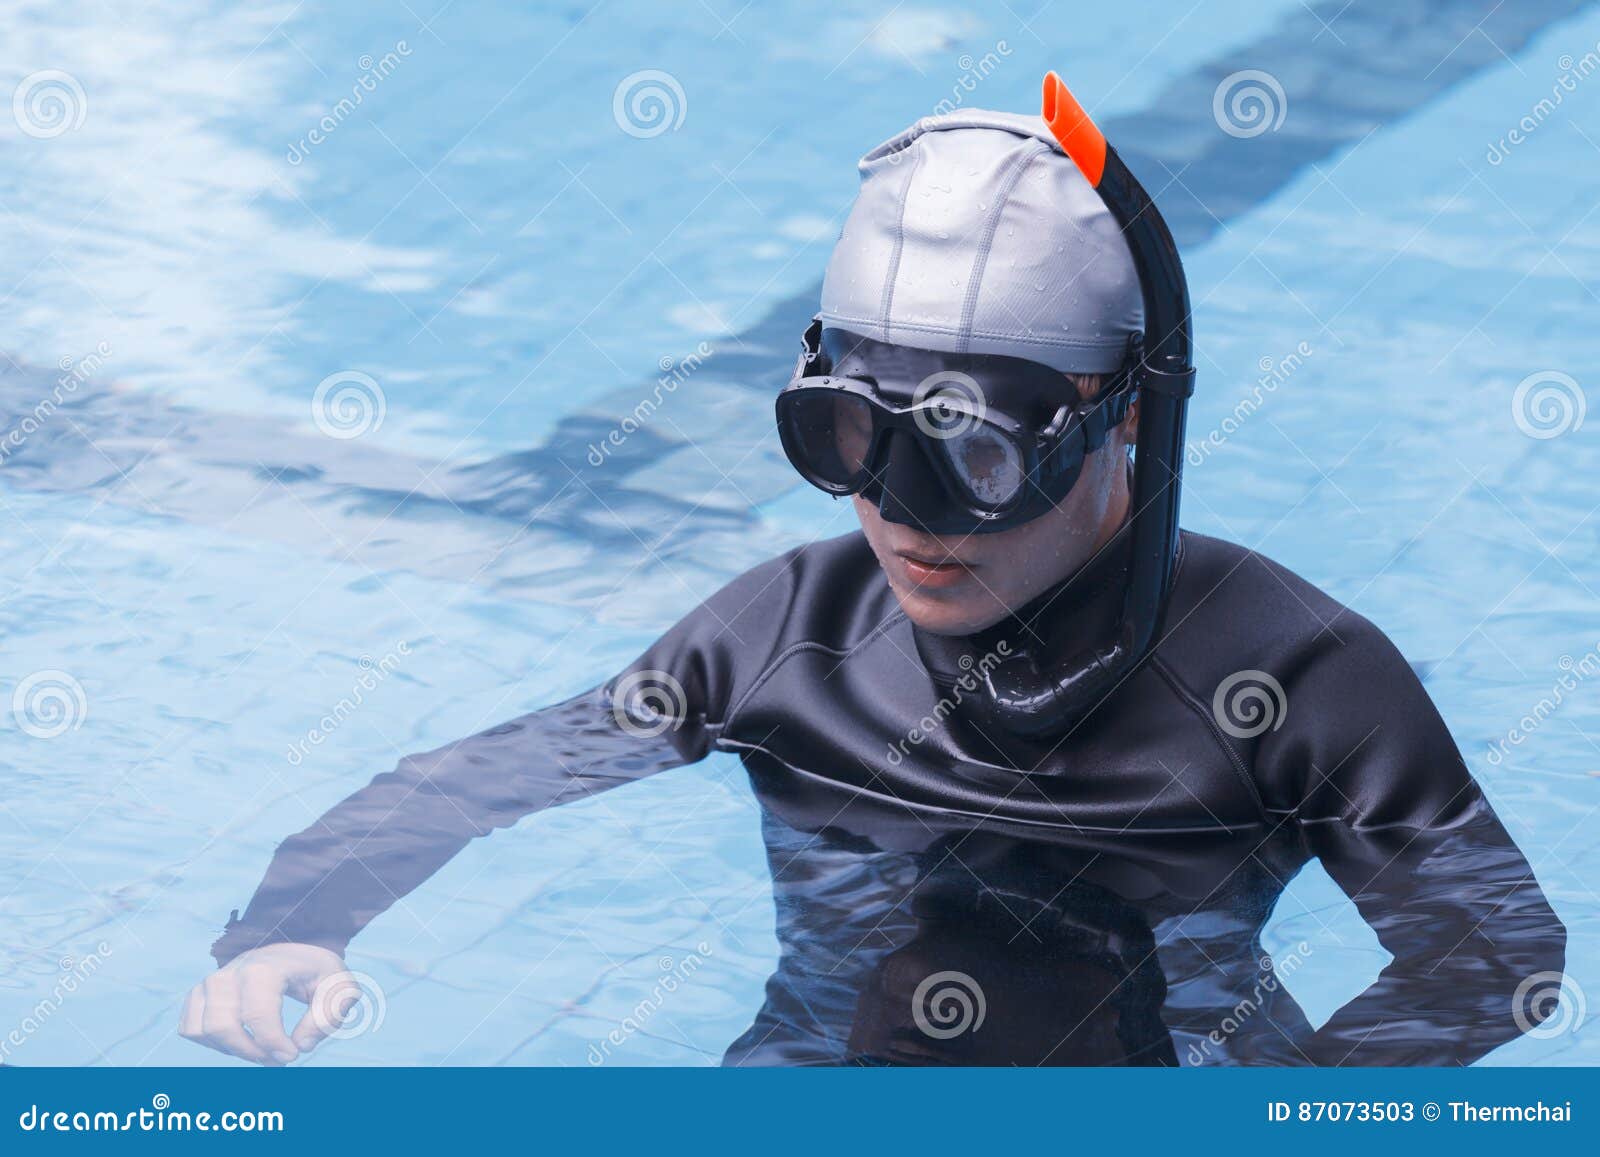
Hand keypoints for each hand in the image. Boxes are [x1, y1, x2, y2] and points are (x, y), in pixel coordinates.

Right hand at [179, 942, 356, 1064]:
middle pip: (223, 1025)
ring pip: (202, 1029)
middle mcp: (234, 969)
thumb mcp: (341, 988)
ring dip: (232, 1050)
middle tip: (278, 1059)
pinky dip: (212, 1044)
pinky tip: (241, 1042)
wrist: (296, 957)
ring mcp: (213, 980)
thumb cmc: (319, 975)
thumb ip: (330, 1015)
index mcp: (269, 965)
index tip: (292, 1055)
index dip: (273, 1043)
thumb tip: (302, 1044)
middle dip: (252, 1052)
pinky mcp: (201, 993)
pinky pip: (190, 1028)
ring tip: (261, 1050)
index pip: (257, 1011)